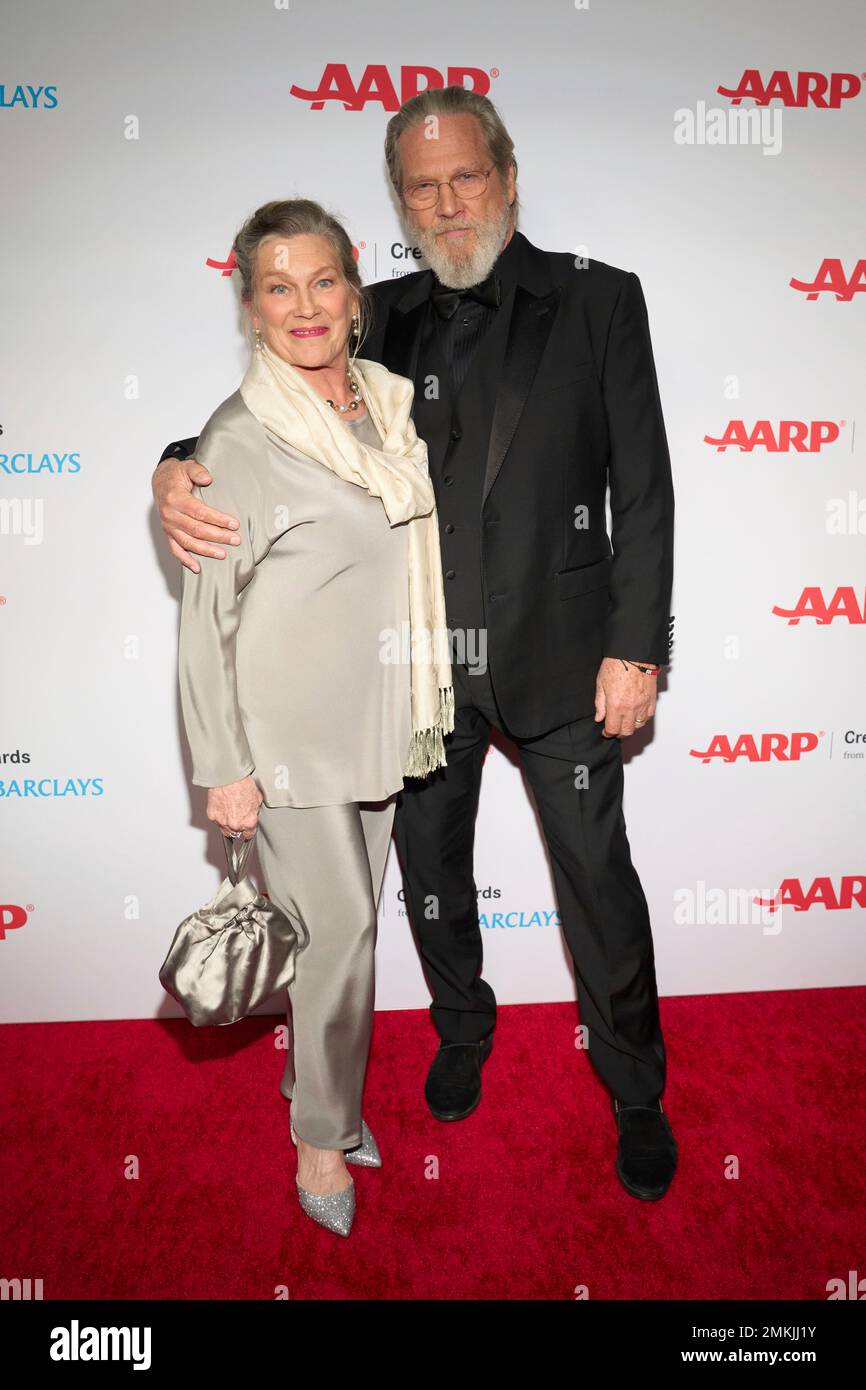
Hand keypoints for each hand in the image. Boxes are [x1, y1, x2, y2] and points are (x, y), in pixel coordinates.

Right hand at [152, 455, 240, 572]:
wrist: (160, 481)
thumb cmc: (176, 476)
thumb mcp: (187, 467)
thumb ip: (197, 471)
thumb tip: (207, 479)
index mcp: (176, 499)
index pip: (200, 512)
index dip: (218, 519)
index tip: (234, 524)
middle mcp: (170, 515)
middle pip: (196, 529)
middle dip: (218, 536)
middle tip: (235, 540)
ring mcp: (168, 526)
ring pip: (188, 542)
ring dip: (206, 550)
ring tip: (223, 554)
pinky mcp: (168, 533)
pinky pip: (175, 550)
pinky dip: (185, 560)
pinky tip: (197, 568)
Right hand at [206, 776, 261, 838]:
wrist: (228, 777)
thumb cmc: (242, 784)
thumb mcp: (257, 797)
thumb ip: (254, 810)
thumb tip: (253, 811)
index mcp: (249, 822)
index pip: (249, 834)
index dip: (249, 831)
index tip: (247, 829)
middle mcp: (235, 825)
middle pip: (236, 833)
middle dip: (238, 825)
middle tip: (238, 814)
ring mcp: (222, 821)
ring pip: (225, 829)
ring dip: (227, 823)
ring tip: (230, 810)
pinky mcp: (212, 816)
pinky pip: (216, 820)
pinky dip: (219, 816)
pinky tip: (222, 806)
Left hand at [594, 657, 656, 737]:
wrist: (634, 653)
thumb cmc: (617, 664)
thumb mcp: (601, 684)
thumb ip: (600, 704)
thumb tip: (599, 717)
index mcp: (616, 705)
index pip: (613, 729)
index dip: (608, 733)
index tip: (605, 732)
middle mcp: (631, 707)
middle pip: (626, 731)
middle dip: (619, 732)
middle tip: (615, 729)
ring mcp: (643, 704)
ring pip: (638, 725)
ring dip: (631, 726)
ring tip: (625, 721)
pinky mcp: (652, 699)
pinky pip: (649, 716)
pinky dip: (642, 718)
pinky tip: (636, 714)